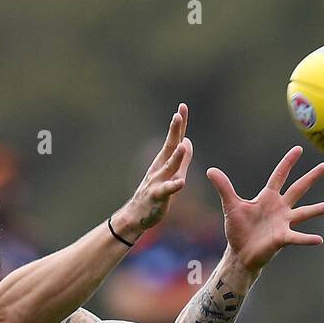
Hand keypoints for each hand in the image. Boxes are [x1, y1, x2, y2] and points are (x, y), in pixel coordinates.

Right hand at [114, 103, 192, 239]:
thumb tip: (187, 141)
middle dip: (174, 131)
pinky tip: (181, 183)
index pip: (174, 139)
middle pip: (169, 147)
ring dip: (175, 157)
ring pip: (168, 167)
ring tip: (182, 145)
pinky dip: (173, 186)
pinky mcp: (157, 196)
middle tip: (178, 115)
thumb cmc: (154, 195)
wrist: (136, 216)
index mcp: (164, 162)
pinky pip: (166, 191)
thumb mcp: (171, 175)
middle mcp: (160, 168)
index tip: (183, 106)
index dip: (179, 124)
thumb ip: (181, 160)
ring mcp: (157, 181)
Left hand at [206, 146, 323, 269]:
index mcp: (267, 198)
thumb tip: (211, 170)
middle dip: (311, 178)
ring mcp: (283, 223)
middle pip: (298, 189)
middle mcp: (279, 208)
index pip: (279, 176)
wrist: (239, 253)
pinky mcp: (282, 238)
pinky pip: (297, 237)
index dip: (288, 163)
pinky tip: (319, 239)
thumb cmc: (238, 229)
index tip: (298, 149)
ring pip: (305, 213)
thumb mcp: (231, 206)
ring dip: (319, 209)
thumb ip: (224, 187)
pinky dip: (307, 238)